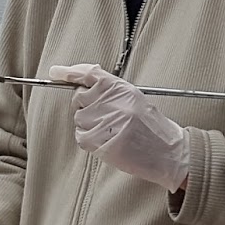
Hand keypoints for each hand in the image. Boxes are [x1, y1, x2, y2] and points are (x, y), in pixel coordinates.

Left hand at [49, 63, 189, 192]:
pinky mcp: (102, 142)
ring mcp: (107, 122)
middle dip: (84, 106)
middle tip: (102, 115)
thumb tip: (83, 85)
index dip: (69, 72)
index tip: (55, 72)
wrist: (169, 152)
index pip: (89, 74)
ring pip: (79, 118)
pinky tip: (105, 140)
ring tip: (110, 130)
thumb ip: (111, 91)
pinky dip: (88, 138)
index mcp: (122, 89)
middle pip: (79, 98)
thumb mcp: (135, 99)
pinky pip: (81, 136)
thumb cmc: (153, 127)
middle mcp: (113, 102)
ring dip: (88, 124)